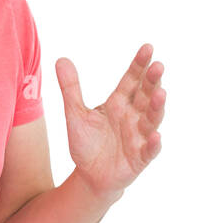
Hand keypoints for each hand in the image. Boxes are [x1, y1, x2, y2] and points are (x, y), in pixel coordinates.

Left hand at [55, 43, 165, 198]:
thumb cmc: (86, 143)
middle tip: (157, 66)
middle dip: (152, 81)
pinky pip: (149, 151)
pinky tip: (156, 136)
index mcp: (119, 103)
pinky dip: (153, 144)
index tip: (147, 47)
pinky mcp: (140, 158)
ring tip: (161, 94)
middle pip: (145, 96)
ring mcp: (139, 137)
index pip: (131, 80)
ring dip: (157, 108)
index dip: (139, 65)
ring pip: (152, 120)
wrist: (89, 176)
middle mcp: (133, 117)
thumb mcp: (75, 114)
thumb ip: (70, 88)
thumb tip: (61, 59)